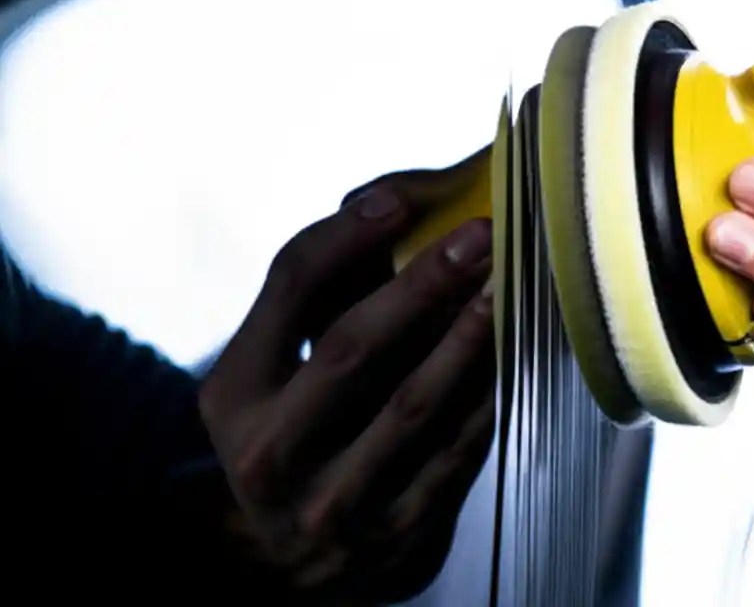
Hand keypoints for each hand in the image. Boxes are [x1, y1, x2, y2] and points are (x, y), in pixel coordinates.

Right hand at [198, 171, 495, 601]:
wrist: (304, 561)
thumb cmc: (301, 431)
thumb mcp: (278, 373)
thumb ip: (323, 297)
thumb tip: (394, 201)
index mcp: (234, 393)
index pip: (287, 289)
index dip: (345, 235)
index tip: (399, 199)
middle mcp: (272, 450)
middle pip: (350, 347)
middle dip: (420, 283)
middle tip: (478, 234)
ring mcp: (335, 499)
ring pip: (412, 404)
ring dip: (468, 336)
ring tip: (506, 284)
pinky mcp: (396, 530)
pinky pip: (454, 450)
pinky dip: (487, 394)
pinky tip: (513, 351)